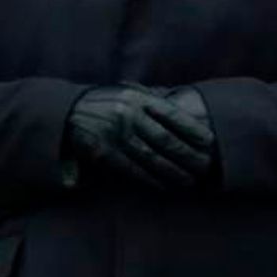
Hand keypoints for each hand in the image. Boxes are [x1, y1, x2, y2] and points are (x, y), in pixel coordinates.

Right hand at [65, 85, 213, 188]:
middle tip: (205, 168)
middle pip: (167, 140)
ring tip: (189, 181)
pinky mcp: (104, 152)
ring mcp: (115, 134)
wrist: (66, 111)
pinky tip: (164, 185)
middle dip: (189, 157)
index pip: (173, 115)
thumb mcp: (126, 90)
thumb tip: (182, 103)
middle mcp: (127, 114)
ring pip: (153, 159)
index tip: (210, 143)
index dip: (194, 130)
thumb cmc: (104, 101)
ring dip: (174, 173)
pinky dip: (151, 180)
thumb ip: (151, 96)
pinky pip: (133, 170)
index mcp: (136, 97)